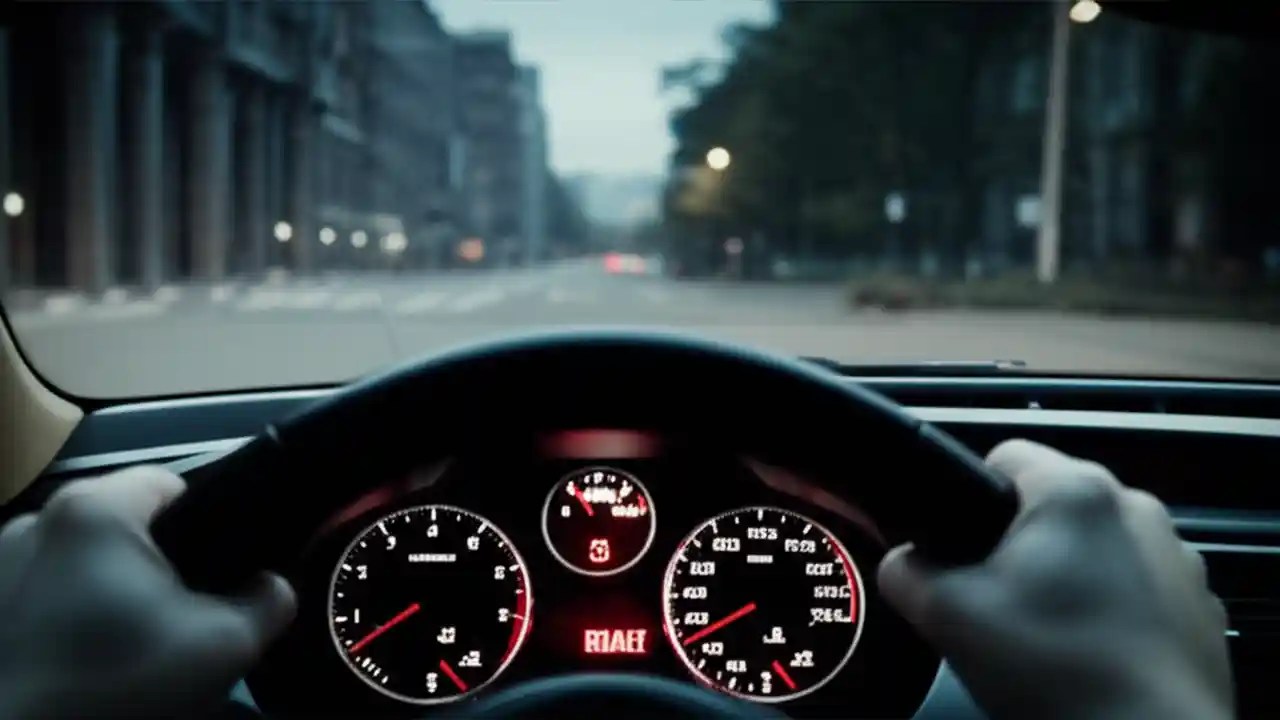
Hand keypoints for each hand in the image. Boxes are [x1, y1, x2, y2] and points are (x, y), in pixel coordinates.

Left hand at [0, 466, 295, 719]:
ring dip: (105, 585)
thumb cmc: (122, 680)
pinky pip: (46, 588)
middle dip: (155, 560)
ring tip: (127, 639)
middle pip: (124, 522)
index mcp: (94, 509)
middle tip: (178, 615)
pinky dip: (67, 610)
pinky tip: (84, 653)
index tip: (218, 570)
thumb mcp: (225, 646)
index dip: (209, 520)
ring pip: (81, 557)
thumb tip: (274, 587)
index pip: (171, 483)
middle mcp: (35, 520)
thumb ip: (269, 601)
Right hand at [879, 439, 1232, 719]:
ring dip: (1071, 575)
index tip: (962, 551)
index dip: (971, 498)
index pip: (1004, 456)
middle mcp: (1137, 508)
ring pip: (1097, 547)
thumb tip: (903, 563)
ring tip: (1046, 634)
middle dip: (1021, 545)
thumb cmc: (1050, 667)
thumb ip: (906, 571)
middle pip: (1052, 506)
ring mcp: (1179, 558)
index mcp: (1076, 491)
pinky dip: (1112, 610)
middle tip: (996, 602)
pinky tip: (1091, 653)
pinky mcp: (1201, 607)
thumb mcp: (946, 616)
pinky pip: (1138, 588)